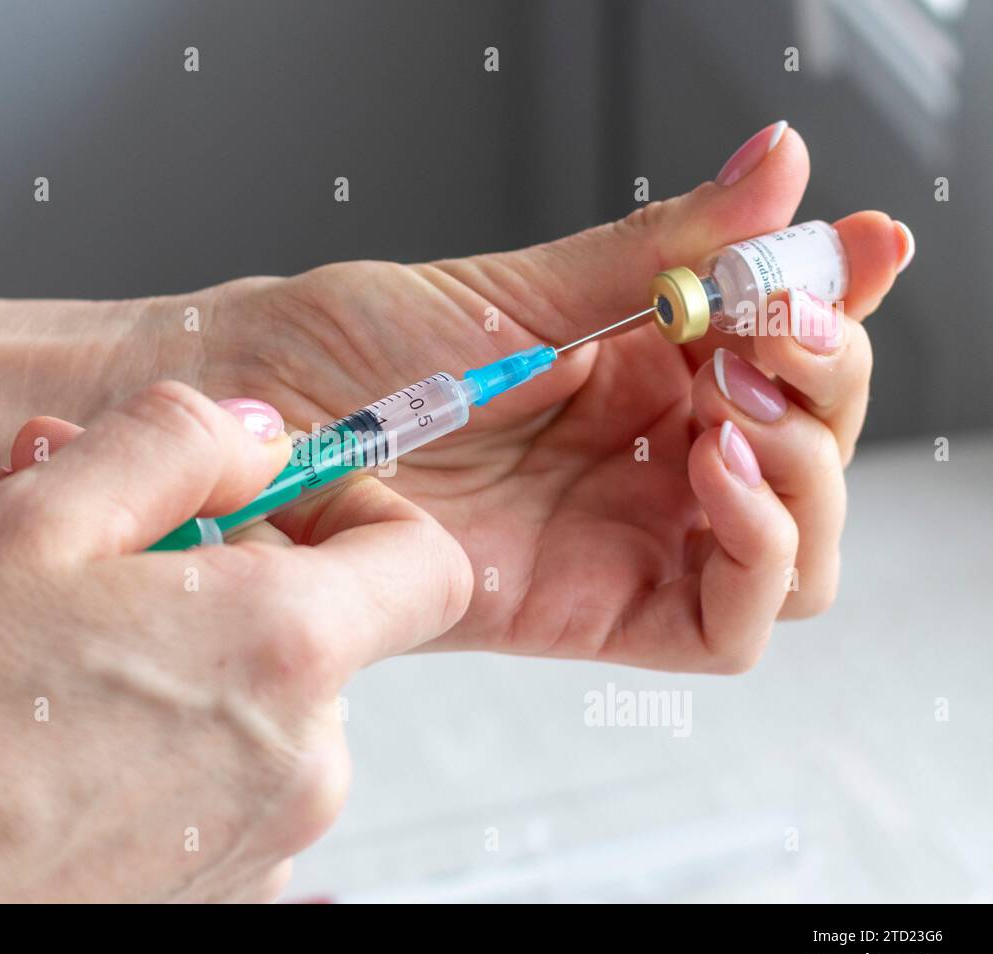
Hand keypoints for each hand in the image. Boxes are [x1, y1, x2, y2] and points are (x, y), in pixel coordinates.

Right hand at [0, 383, 470, 900]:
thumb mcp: (42, 515)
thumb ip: (177, 443)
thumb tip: (256, 432)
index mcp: (283, 649)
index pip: (426, 562)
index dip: (360, 510)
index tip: (277, 498)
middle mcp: (301, 759)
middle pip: (321, 622)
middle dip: (220, 565)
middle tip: (99, 542)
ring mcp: (264, 836)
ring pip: (260, 696)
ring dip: (177, 642)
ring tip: (56, 631)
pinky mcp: (215, 887)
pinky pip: (226, 775)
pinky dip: (169, 727)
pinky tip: (65, 715)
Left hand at [158, 123, 910, 671]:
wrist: (255, 416)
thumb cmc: (353, 350)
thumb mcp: (524, 290)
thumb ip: (662, 249)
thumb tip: (781, 168)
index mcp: (635, 379)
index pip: (785, 363)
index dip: (836, 313)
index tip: (858, 251)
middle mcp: (642, 464)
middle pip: (810, 458)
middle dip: (826, 384)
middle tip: (773, 326)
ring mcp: (622, 541)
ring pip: (798, 551)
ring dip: (810, 470)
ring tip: (736, 396)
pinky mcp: (591, 613)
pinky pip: (729, 625)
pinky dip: (762, 552)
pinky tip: (717, 471)